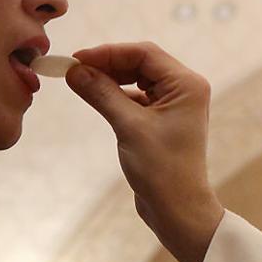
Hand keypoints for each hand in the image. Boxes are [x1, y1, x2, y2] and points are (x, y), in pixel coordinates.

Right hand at [67, 42, 223, 261]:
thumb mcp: (128, 127)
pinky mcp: (162, 120)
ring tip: (81, 82)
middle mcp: (185, 90)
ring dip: (110, 79)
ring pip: (137, 79)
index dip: (108, 52)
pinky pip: (136, 97)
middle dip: (107, 64)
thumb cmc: (162, 169)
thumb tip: (75, 70)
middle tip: (74, 70)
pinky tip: (97, 98)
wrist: (177, 209)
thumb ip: (102, 94)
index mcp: (187, 85)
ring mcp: (174, 104)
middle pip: (141, 63)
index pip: (144, 54)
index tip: (76, 59)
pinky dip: (116, 96)